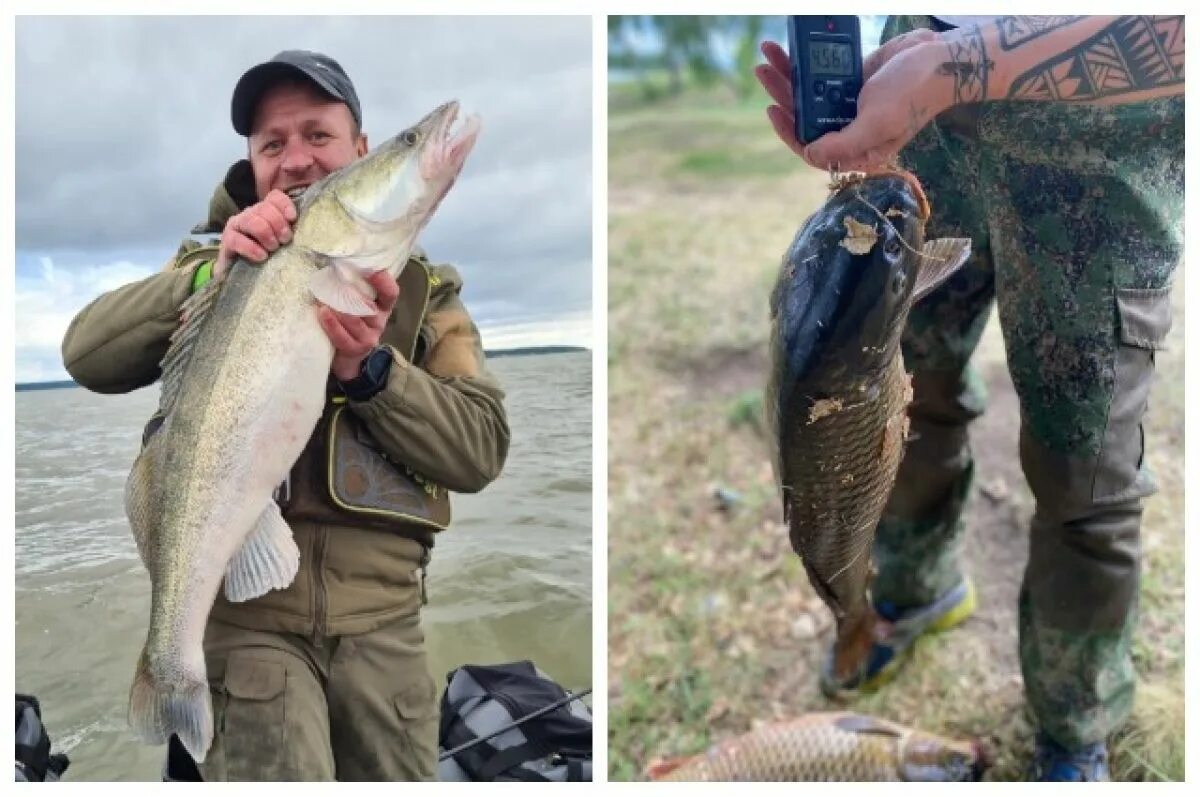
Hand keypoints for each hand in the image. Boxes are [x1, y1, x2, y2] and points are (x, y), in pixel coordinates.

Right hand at [213, 189, 297, 279]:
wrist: (242, 275)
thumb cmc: (268, 258)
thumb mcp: (283, 244)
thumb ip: (292, 234)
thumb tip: (313, 233)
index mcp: (266, 212)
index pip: (275, 197)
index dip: (285, 205)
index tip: (292, 219)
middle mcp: (251, 214)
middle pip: (264, 208)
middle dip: (278, 223)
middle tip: (285, 240)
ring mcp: (237, 225)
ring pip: (251, 220)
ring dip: (266, 234)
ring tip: (273, 248)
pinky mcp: (227, 240)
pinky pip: (236, 239)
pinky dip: (251, 248)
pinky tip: (261, 257)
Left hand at [320, 270, 399, 380]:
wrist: (346, 355)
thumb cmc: (347, 320)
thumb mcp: (355, 303)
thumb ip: (353, 287)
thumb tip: (336, 263)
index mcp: (382, 306)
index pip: (390, 293)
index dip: (383, 282)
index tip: (370, 270)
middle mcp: (379, 321)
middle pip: (370, 307)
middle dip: (352, 294)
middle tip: (336, 281)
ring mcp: (369, 337)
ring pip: (355, 320)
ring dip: (338, 308)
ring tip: (323, 298)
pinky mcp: (355, 348)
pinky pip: (342, 336)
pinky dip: (331, 324)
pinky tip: (322, 313)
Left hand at [755, 32, 950, 171]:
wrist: (938, 58)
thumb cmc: (913, 93)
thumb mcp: (877, 122)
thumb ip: (844, 143)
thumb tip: (811, 154)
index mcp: (857, 150)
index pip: (813, 149)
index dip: (789, 133)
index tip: (774, 111)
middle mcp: (850, 131)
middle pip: (805, 119)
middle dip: (782, 95)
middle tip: (763, 71)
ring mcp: (849, 106)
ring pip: (809, 96)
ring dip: (788, 77)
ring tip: (769, 55)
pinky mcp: (851, 83)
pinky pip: (821, 77)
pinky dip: (807, 65)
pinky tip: (792, 51)